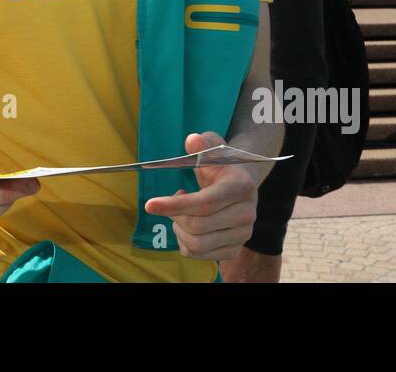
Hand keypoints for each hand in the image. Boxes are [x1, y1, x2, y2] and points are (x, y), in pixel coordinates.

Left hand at [143, 132, 256, 261]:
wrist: (242, 184)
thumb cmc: (221, 165)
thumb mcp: (213, 148)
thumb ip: (202, 143)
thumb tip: (193, 140)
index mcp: (241, 187)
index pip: (205, 203)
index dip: (175, 205)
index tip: (149, 204)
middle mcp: (247, 214)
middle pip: (197, 226)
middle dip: (174, 215)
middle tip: (169, 203)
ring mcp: (243, 235)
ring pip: (196, 244)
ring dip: (178, 229)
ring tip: (180, 213)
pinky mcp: (234, 249)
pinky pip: (197, 254)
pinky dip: (184, 241)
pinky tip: (188, 226)